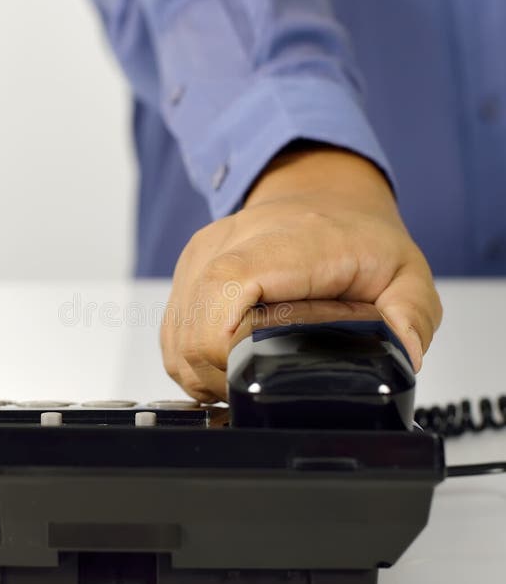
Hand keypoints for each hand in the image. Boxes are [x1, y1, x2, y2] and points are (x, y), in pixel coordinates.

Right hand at [160, 146, 442, 400]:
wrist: (320, 196)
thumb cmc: (355, 235)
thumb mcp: (405, 272)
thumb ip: (412, 314)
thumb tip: (403, 355)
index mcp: (290, 241)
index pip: (228, 284)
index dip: (226, 343)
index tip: (251, 376)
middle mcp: (234, 241)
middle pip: (194, 324)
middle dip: (220, 375)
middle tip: (258, 388)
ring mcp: (204, 255)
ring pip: (176, 335)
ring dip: (203, 373)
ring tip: (244, 377)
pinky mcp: (188, 270)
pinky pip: (171, 331)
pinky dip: (191, 360)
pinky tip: (224, 364)